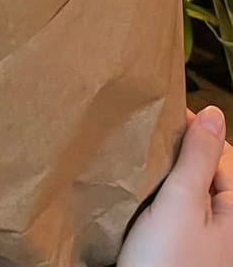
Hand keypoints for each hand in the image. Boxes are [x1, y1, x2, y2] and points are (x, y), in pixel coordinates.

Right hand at [118, 105, 232, 266]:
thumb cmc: (166, 264)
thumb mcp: (181, 203)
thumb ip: (198, 158)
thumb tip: (214, 113)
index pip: (222, 151)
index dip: (194, 127)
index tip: (160, 111)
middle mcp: (226, 224)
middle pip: (207, 169)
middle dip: (180, 150)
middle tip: (145, 133)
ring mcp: (206, 239)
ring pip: (189, 190)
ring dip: (166, 173)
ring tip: (139, 159)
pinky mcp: (183, 249)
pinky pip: (175, 211)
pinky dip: (158, 196)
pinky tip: (138, 191)